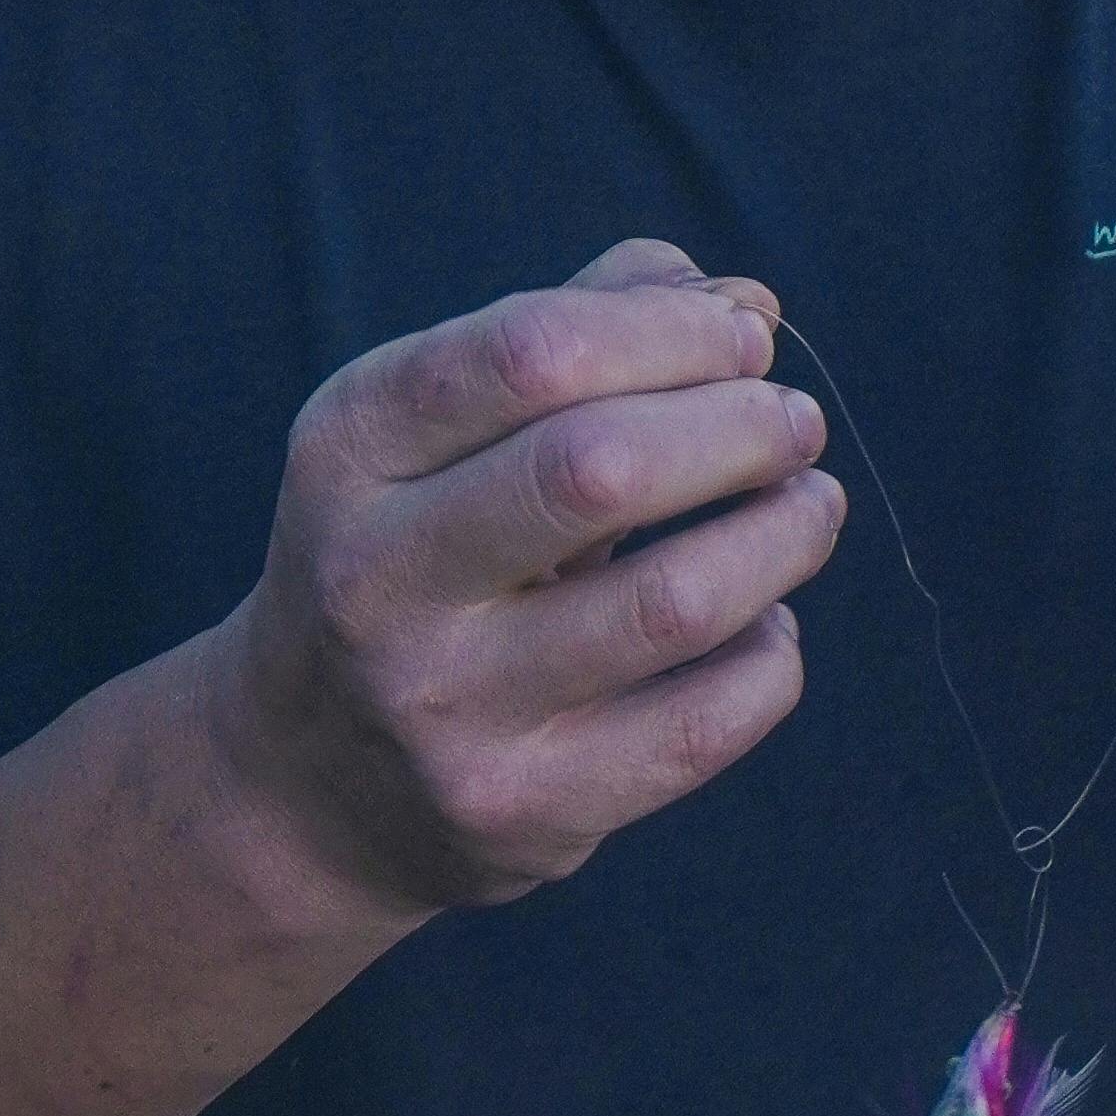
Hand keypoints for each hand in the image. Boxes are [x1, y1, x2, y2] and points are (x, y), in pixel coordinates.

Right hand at [216, 239, 842, 922]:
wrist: (303, 781)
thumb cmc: (417, 551)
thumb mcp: (444, 429)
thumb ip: (584, 333)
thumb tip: (745, 304)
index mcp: (349, 449)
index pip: (533, 351)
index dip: (673, 331)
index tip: (746, 339)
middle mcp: (376, 579)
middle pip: (602, 468)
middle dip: (741, 428)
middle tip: (795, 425)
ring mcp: (444, 707)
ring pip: (673, 603)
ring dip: (784, 536)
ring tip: (811, 506)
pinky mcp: (519, 811)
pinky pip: (700, 726)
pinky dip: (769, 660)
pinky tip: (766, 625)